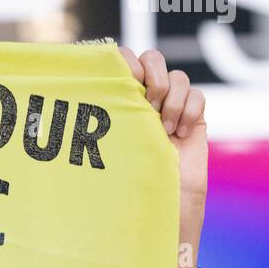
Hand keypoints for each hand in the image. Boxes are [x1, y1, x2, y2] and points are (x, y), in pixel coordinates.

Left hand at [119, 47, 207, 267]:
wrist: (162, 209)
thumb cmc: (127, 189)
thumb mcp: (109, 151)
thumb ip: (101, 123)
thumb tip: (71, 108)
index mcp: (121, 104)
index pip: (123, 61)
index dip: (126, 63)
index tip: (126, 82)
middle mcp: (146, 102)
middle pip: (152, 58)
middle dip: (153, 76)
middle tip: (149, 105)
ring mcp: (171, 109)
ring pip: (177, 77)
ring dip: (172, 99)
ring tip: (165, 129)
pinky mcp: (194, 120)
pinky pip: (198, 95)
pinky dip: (190, 110)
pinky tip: (181, 133)